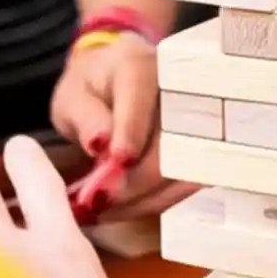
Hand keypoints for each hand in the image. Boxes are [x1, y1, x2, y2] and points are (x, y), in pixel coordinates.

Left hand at [50, 32, 193, 219]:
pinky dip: (157, 201)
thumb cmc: (91, 90)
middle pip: (172, 140)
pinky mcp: (204, 146)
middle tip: (97, 205)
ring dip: (147, 198)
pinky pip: (188, 181)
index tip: (111, 166)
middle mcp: (180, 88)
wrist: (117, 83)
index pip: (141, 98)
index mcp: (140, 66)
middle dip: (136, 181)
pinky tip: (128, 208)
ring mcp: (199, 117)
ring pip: (186, 167)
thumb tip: (101, 145)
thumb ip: (85, 118)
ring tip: (108, 212)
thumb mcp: (72, 98)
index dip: (130, 134)